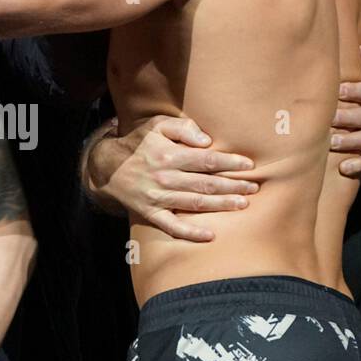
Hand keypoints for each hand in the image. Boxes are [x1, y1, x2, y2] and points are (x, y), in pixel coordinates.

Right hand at [91, 115, 257, 240]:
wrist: (107, 167)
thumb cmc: (138, 143)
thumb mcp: (157, 125)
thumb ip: (183, 128)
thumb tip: (207, 141)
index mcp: (169, 155)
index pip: (206, 160)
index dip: (230, 163)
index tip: (248, 165)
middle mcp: (165, 177)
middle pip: (206, 184)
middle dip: (233, 186)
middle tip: (254, 188)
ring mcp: (158, 197)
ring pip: (196, 204)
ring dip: (221, 205)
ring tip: (242, 205)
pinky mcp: (151, 213)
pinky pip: (172, 226)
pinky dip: (191, 233)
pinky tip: (210, 236)